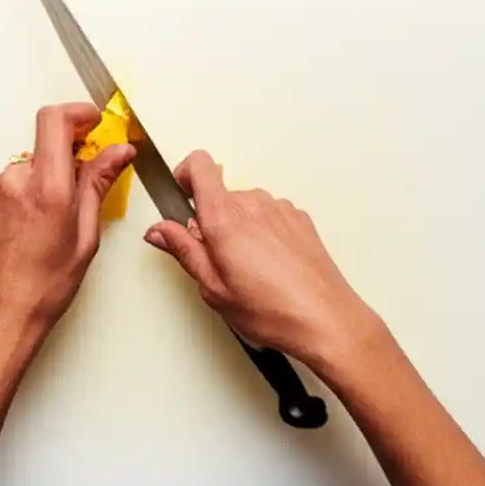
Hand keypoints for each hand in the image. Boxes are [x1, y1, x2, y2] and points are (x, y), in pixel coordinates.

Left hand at [0, 102, 133, 365]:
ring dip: (32, 187)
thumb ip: (97, 185)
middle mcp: (13, 182)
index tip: (89, 123)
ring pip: (20, 171)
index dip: (76, 114)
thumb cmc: (43, 288)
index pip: (55, 121)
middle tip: (67, 204)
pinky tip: (15, 232)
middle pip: (41, 151)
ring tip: (35, 230)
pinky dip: (10, 199)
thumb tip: (117, 152)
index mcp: (48, 190)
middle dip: (59, 168)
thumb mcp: (85, 237)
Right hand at [143, 150, 383, 370]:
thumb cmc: (270, 310)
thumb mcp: (212, 287)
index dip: (185, 175)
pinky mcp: (299, 220)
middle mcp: (253, 204)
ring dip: (238, 229)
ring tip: (247, 270)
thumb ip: (183, 250)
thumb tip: (158, 230)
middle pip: (220, 194)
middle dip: (210, 221)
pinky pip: (269, 216)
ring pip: (245, 207)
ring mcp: (280, 209)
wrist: (325, 320)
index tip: (181, 197)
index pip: (200, 165)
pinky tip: (270, 268)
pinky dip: (262, 234)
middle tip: (216, 261)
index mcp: (225, 218)